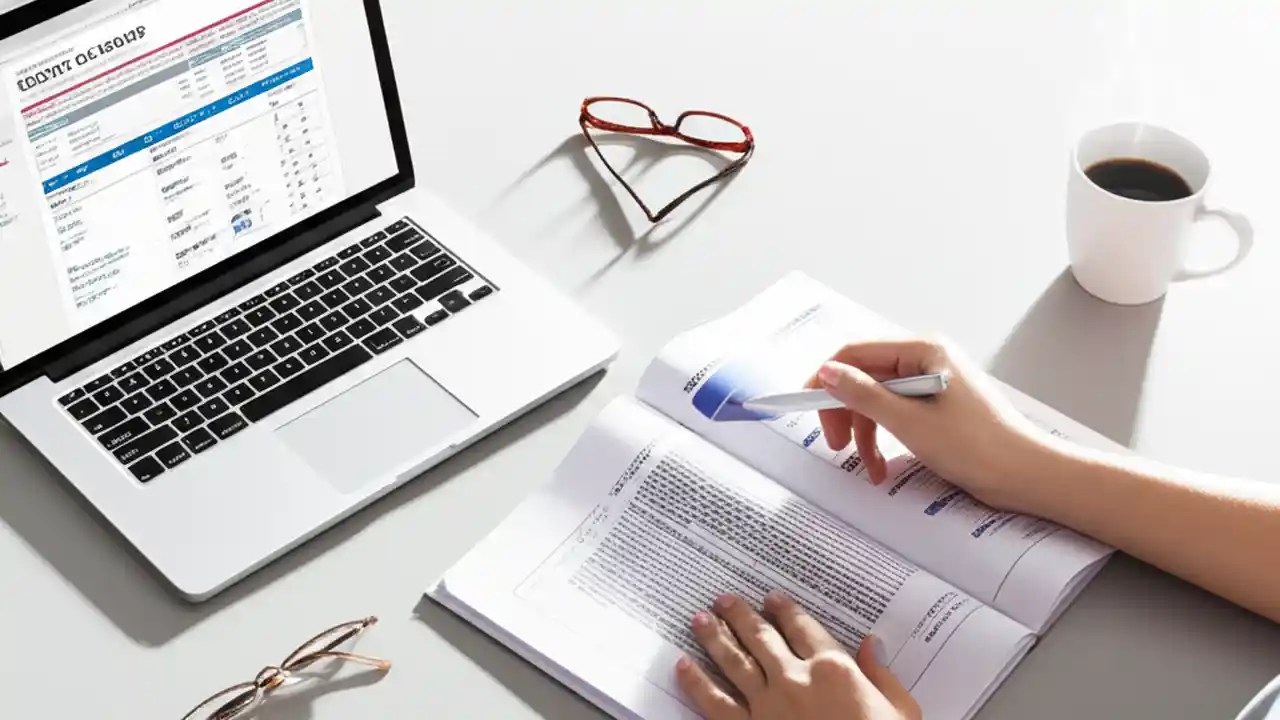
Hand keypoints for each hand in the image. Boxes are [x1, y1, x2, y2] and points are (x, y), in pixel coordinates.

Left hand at [676, 592, 920, 719]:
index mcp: (834, 669)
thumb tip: (872, 645)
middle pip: (762, 638)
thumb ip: (883, 677)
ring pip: (734, 662)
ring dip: (714, 637)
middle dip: (741, 616)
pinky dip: (696, 682)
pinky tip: (683, 666)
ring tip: (700, 619)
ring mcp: (768, 706)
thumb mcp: (900, 712)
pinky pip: (715, 703)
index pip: (804, 629)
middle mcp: (796, 680)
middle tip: (724, 600)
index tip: (771, 599)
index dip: (785, 611)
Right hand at [808, 338, 1049, 509]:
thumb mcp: (910, 422)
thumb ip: (864, 395)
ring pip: (878, 402)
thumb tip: (827, 372)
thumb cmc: (979, 446)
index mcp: (923, 351)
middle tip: (836, 445)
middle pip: (864, 378)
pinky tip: (882, 467)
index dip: (826, 378)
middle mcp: (926, 361)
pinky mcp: (937, 410)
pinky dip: (884, 440)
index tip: (805, 404)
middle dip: (846, 412)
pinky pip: (896, 416)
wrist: (1027, 476)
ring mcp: (932, 385)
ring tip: (866, 466)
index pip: (856, 353)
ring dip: (865, 433)